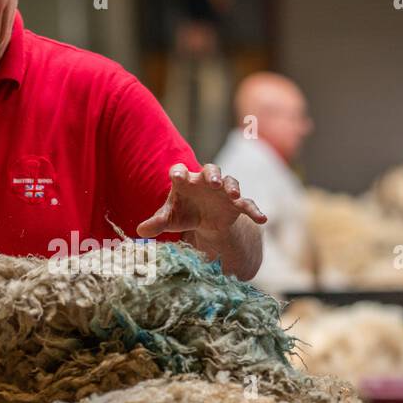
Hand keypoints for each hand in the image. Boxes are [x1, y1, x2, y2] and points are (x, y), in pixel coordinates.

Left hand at [136, 163, 266, 240]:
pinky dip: (255, 210)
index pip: (181, 172)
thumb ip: (157, 222)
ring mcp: (223, 191)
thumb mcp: (170, 218)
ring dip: (232, 187)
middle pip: (211, 170)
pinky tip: (263, 219)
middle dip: (213, 175)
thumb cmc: (183, 213)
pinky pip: (248, 204)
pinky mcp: (236, 204)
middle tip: (214, 182)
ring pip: (231, 182)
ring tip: (233, 195)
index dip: (180, 173)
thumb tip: (140, 231)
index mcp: (186, 181)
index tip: (177, 176)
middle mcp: (206, 182)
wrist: (204, 220)